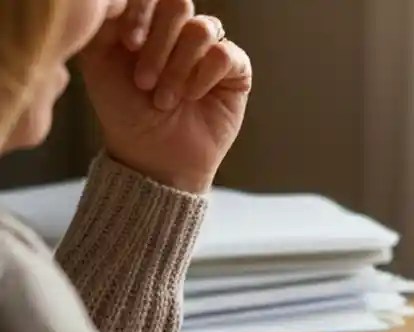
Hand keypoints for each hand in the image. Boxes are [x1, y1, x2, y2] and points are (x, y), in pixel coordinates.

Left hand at [79, 0, 250, 193]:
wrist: (153, 155)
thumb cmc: (124, 112)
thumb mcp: (98, 60)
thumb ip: (105, 21)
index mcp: (146, 21)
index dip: (140, 12)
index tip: (128, 44)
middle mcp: (179, 31)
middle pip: (178, 4)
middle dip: (159, 44)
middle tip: (144, 81)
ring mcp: (208, 49)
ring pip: (201, 29)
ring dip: (178, 67)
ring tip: (166, 99)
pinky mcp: (235, 71)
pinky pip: (225, 54)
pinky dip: (204, 76)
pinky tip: (193, 96)